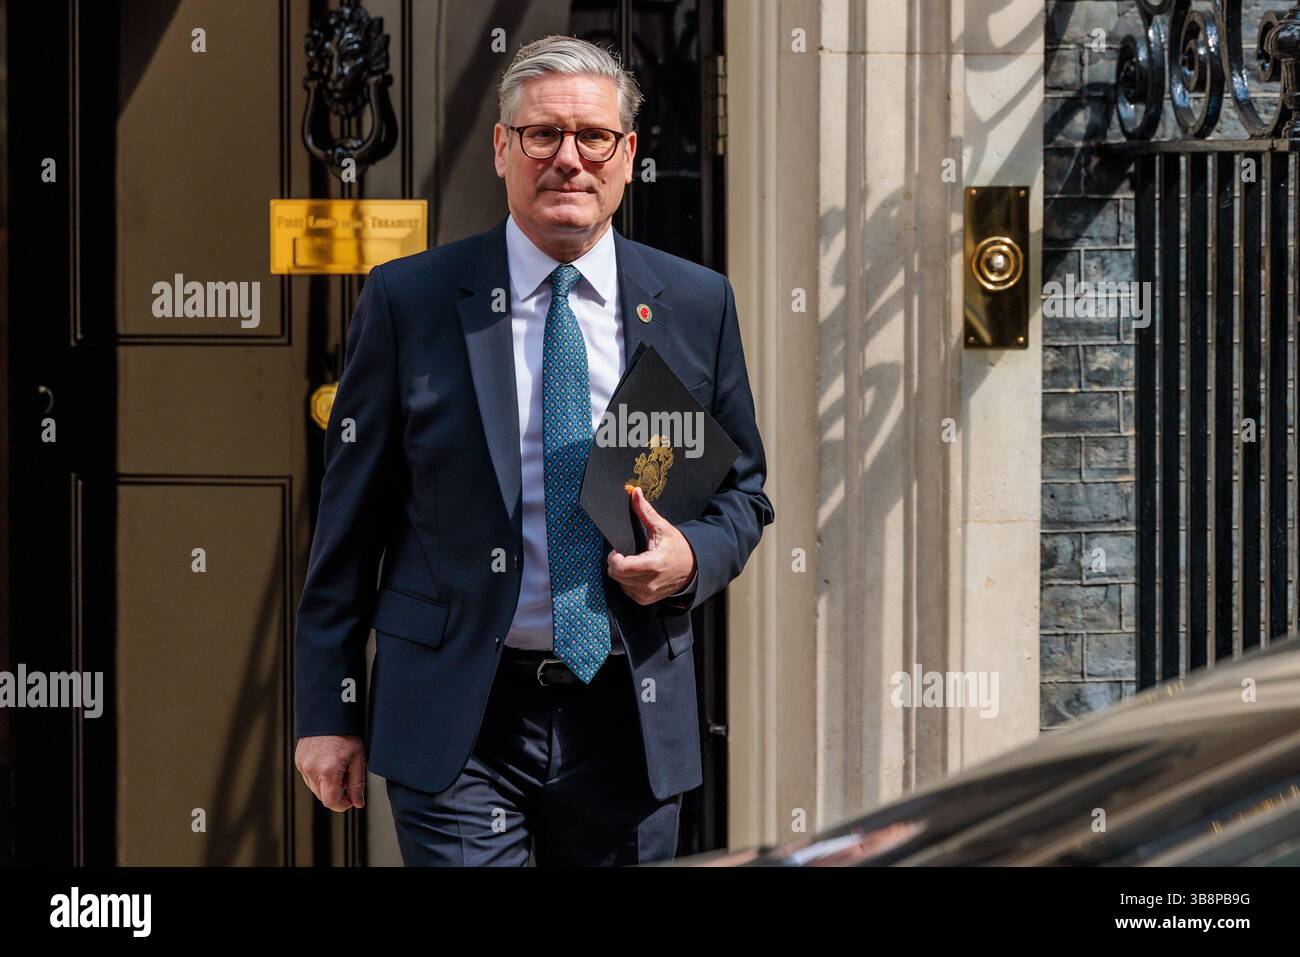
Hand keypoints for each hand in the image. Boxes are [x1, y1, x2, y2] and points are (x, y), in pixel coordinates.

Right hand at [295, 734, 366, 811]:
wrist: (330, 716)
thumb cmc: (346, 735)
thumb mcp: (358, 759)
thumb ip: (357, 784)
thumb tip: (358, 803)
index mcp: (328, 771)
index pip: (331, 801)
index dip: (343, 805)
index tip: (350, 800)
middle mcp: (312, 770)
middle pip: (323, 797)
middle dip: (336, 794)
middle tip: (347, 781)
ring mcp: (303, 766)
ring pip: (315, 788)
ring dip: (327, 786)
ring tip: (338, 769)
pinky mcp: (299, 761)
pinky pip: (309, 777)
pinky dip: (319, 777)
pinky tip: (328, 763)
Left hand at [607, 486, 696, 604]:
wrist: (692, 569)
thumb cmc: (678, 547)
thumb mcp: (662, 528)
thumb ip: (645, 511)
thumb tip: (634, 493)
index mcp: (653, 564)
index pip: (620, 567)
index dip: (614, 557)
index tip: (618, 549)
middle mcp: (649, 583)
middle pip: (616, 574)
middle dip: (616, 563)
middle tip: (626, 554)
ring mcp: (647, 594)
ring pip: (619, 583)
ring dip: (621, 573)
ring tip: (634, 562)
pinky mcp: (645, 600)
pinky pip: (625, 590)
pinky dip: (627, 581)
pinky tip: (637, 573)